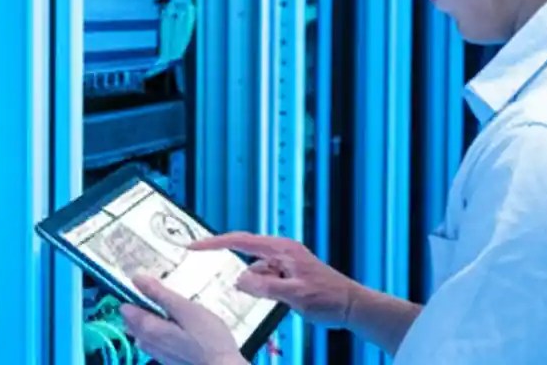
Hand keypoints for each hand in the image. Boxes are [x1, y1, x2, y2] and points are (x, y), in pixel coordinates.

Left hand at [119, 276, 248, 364]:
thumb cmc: (208, 338)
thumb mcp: (185, 309)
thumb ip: (160, 294)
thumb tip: (137, 279)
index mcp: (149, 327)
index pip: (127, 311)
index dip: (129, 296)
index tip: (134, 286)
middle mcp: (148, 343)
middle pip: (132, 325)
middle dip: (135, 310)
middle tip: (144, 296)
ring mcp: (158, 354)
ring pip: (142, 336)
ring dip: (144, 323)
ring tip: (155, 311)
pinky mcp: (169, 361)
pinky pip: (153, 345)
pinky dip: (154, 334)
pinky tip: (166, 330)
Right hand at [190, 232, 359, 328]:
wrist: (352, 306)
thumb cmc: (329, 297)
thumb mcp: (295, 295)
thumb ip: (266, 287)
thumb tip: (240, 281)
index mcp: (282, 249)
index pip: (241, 241)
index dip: (215, 243)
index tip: (194, 246)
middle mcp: (281, 251)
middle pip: (246, 253)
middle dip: (232, 264)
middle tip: (212, 269)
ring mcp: (285, 262)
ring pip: (256, 271)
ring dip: (256, 284)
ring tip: (280, 298)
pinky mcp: (288, 274)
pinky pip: (266, 279)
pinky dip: (263, 288)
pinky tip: (278, 300)